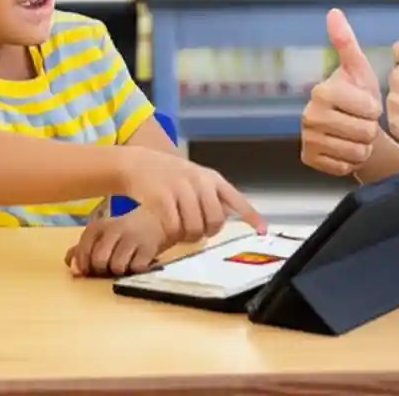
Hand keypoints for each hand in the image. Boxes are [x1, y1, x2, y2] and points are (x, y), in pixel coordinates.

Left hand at [65, 208, 171, 277]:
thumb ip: (83, 248)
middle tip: (107, 269)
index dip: (84, 266)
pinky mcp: (149, 247)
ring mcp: (132, 238)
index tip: (89, 269)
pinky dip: (134, 269)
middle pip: (99, 261)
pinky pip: (136, 268)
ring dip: (118, 271)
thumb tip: (71, 267)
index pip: (83, 252)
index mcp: (98, 225)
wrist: (154, 212)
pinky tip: (135, 262)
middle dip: (101, 270)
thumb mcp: (100, 232)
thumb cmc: (122, 227)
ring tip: (122, 264)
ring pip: (118, 266)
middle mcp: (114, 229)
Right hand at [118, 149, 265, 240]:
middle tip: (195, 230)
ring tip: (178, 229)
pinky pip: (174, 228)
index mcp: (211, 178)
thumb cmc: (167, 175)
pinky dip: (171, 233)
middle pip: (216, 221)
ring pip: (195, 228)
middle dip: (207, 231)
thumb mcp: (194, 178)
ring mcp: (180, 189)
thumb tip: (227, 218)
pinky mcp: (161, 199)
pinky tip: (166, 226)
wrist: (136, 163)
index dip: (251, 216)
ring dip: (187, 236)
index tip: (262, 230)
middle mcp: (199, 181)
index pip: (236, 198)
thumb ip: (212, 195)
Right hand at [300, 8, 382, 176]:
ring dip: (362, 147)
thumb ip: (346, 43)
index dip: (374, 109)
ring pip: (354, 151)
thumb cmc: (359, 100)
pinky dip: (350, 161)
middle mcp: (309, 114)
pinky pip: (343, 166)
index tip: (367, 106)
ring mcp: (307, 138)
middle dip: (369, 130)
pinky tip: (346, 150)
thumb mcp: (358, 70)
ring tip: (356, 136)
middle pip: (361, 131)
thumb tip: (334, 12)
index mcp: (322, 91)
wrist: (353, 133)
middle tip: (362, 124)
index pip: (366, 108)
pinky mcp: (309, 158)